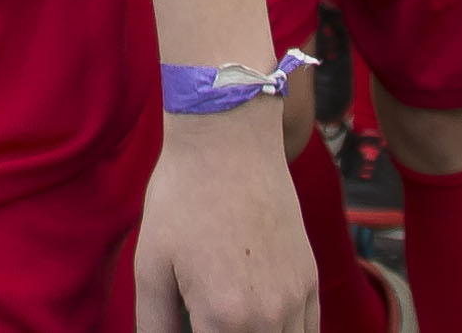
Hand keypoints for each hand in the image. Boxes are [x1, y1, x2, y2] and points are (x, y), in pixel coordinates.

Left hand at [136, 117, 315, 332]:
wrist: (228, 147)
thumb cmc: (182, 201)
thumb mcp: (150, 265)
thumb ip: (155, 324)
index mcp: (225, 318)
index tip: (188, 322)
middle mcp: (270, 318)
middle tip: (199, 315)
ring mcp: (297, 301)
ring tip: (225, 317)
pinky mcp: (311, 283)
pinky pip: (307, 332)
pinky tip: (256, 321)